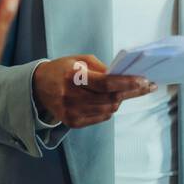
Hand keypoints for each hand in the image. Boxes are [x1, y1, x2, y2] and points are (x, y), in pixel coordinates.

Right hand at [33, 54, 153, 128]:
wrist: (38, 86)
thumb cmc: (63, 69)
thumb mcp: (81, 60)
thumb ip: (103, 68)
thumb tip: (125, 77)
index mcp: (73, 77)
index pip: (106, 83)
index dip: (127, 83)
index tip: (145, 81)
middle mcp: (71, 96)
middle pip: (110, 99)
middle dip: (130, 92)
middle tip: (144, 86)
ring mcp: (71, 112)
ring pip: (108, 110)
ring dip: (120, 101)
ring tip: (124, 92)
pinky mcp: (72, 122)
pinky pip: (101, 118)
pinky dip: (108, 109)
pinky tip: (108, 100)